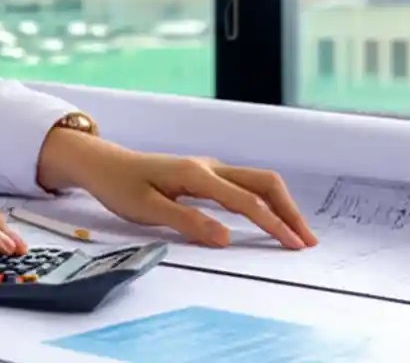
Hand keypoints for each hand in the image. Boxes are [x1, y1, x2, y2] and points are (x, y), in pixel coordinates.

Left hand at [38, 129, 318, 249]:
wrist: (103, 164)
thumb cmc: (120, 186)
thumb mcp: (146, 209)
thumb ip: (186, 222)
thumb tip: (226, 238)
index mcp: (196, 174)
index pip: (245, 200)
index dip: (271, 222)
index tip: (292, 244)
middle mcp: (209, 167)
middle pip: (263, 182)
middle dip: (289, 210)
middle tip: (306, 241)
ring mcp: (209, 170)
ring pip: (257, 181)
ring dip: (281, 205)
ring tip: (297, 234)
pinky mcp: (206, 176)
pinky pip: (245, 186)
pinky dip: (265, 202)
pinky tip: (272, 219)